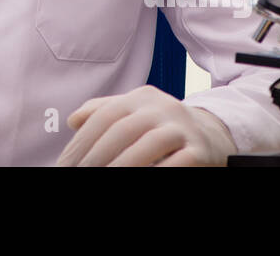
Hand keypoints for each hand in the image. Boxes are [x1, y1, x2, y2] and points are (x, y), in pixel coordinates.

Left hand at [55, 85, 236, 165]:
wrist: (213, 136)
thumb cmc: (163, 129)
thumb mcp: (136, 113)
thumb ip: (103, 112)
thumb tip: (72, 121)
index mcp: (141, 97)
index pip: (103, 117)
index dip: (81, 142)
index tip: (66, 165)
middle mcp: (161, 107)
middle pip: (120, 131)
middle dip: (95, 158)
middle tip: (80, 175)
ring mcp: (181, 128)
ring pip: (144, 148)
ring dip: (119, 168)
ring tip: (101, 181)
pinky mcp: (199, 151)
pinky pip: (173, 164)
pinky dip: (154, 173)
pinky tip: (135, 181)